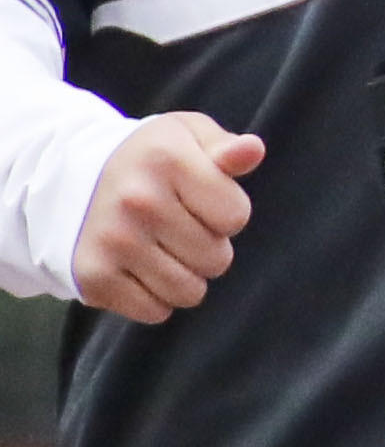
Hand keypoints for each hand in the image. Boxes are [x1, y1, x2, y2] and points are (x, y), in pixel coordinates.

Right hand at [76, 114, 262, 323]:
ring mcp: (113, 241)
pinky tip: (139, 268)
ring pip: (188, 291)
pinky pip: (155, 311)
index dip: (227, 211)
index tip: (201, 199)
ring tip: (162, 248)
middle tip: (178, 226)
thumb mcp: (187, 136)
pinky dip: (155, 297)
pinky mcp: (93, 276)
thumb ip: (225, 147)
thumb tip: (252, 150)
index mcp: (167, 160)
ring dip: (185, 276)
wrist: (69, 180)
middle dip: (208, 247)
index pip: (235, 217)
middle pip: (216, 259)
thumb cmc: (149, 160)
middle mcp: (137, 201)